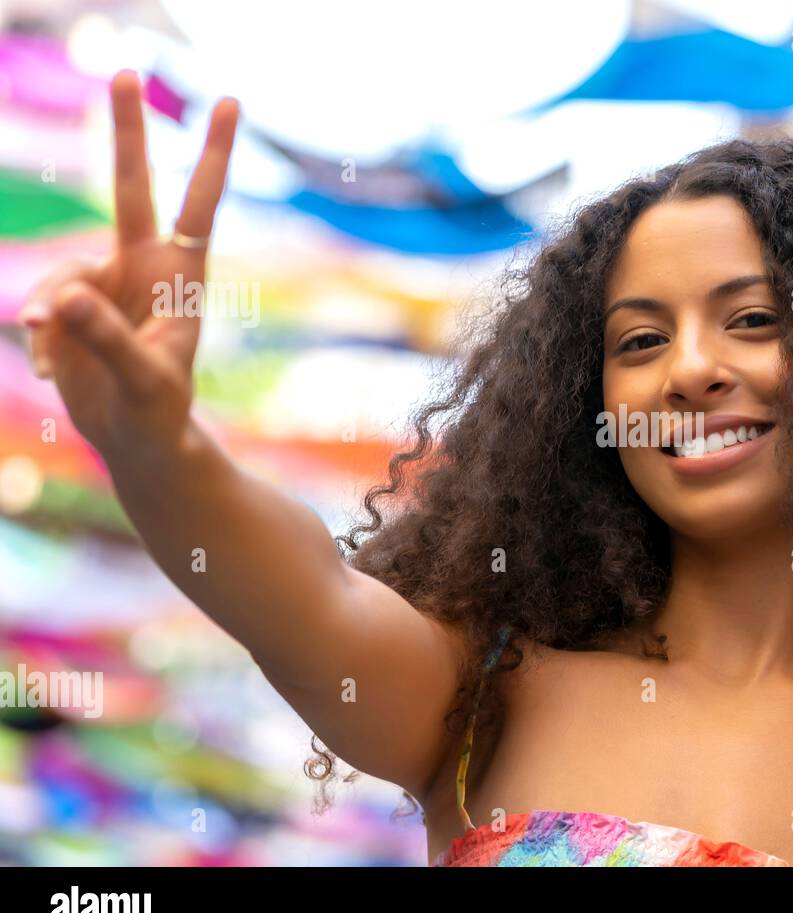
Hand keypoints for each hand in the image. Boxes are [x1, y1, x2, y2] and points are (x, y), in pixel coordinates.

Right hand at [20, 69, 238, 457]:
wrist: (134, 440)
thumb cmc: (158, 412)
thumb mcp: (142, 382)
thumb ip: (106, 339)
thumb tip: (64, 298)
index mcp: (179, 277)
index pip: (198, 205)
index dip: (211, 155)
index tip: (227, 102)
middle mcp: (142, 266)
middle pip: (131, 188)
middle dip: (125, 132)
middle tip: (126, 70)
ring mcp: (104, 282)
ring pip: (62, 272)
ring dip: (53, 310)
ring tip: (55, 353)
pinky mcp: (70, 304)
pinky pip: (42, 306)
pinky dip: (42, 339)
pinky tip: (52, 371)